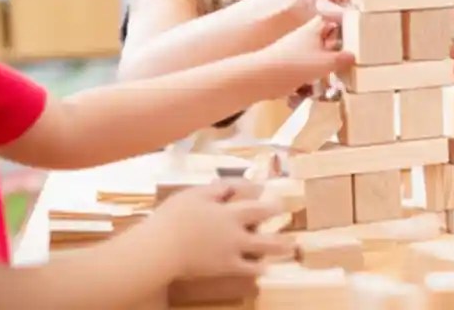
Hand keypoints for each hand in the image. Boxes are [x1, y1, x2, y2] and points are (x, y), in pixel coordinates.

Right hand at [149, 180, 287, 277]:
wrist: (162, 249)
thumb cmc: (173, 219)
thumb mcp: (193, 196)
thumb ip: (215, 190)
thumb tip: (231, 185)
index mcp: (227, 207)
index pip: (246, 193)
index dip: (258, 190)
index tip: (266, 188)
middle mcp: (235, 226)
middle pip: (261, 216)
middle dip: (274, 211)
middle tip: (283, 210)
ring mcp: (233, 248)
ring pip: (263, 246)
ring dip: (280, 245)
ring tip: (291, 246)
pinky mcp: (226, 266)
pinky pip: (248, 268)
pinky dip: (259, 268)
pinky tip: (266, 268)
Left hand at [260, 17, 354, 96]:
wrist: (262, 77)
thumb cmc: (297, 64)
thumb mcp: (328, 63)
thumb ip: (343, 60)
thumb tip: (353, 56)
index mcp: (315, 29)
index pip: (333, 22)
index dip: (344, 29)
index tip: (354, 41)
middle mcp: (304, 38)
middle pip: (324, 44)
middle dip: (333, 58)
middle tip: (344, 69)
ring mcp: (293, 52)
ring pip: (313, 62)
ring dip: (320, 75)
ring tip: (326, 88)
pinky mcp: (285, 68)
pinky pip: (301, 75)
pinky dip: (305, 86)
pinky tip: (305, 95)